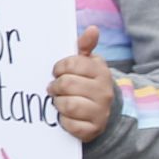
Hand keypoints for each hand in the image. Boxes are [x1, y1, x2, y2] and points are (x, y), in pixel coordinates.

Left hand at [49, 26, 115, 142]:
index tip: (57, 72)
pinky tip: (66, 117)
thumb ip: (85, 46)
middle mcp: (104, 91)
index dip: (58, 68)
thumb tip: (93, 29)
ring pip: (68, 105)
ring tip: (59, 101)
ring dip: (58, 104)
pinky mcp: (93, 130)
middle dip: (55, 87)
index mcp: (100, 71)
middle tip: (54, 88)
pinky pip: (71, 125)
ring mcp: (100, 112)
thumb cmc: (87, 82)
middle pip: (67, 85)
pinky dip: (64, 122)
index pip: (72, 65)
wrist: (102, 112)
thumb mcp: (87, 64)